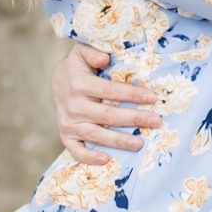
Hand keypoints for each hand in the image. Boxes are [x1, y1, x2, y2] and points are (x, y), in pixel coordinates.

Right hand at [49, 43, 160, 165]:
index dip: (132, 94)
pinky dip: (89, 157)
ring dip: (118, 141)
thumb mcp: (82, 52)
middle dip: (134, 118)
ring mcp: (68, 123)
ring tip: (139, 144)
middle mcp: (73, 105)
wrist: (56, 82)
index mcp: (79, 84)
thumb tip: (105, 58)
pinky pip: (76, 150)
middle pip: (107, 115)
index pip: (110, 91)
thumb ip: (92, 52)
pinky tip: (106, 160)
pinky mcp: (66, 135)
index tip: (152, 97)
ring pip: (96, 135)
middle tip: (156, 121)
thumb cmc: (78, 67)